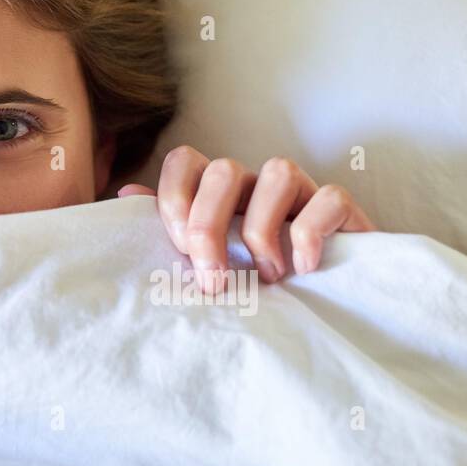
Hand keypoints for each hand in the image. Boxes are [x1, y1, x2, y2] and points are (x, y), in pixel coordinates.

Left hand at [118, 146, 375, 293]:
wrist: (328, 304)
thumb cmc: (255, 282)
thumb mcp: (207, 260)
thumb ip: (171, 228)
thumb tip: (125, 195)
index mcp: (217, 191)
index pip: (183, 161)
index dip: (174, 199)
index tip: (180, 251)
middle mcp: (255, 183)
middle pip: (223, 169)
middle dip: (209, 225)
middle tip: (214, 280)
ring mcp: (301, 192)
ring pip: (278, 171)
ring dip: (261, 230)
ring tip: (266, 277)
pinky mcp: (341, 209)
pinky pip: (328, 198)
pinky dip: (310, 235)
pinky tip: (303, 270)